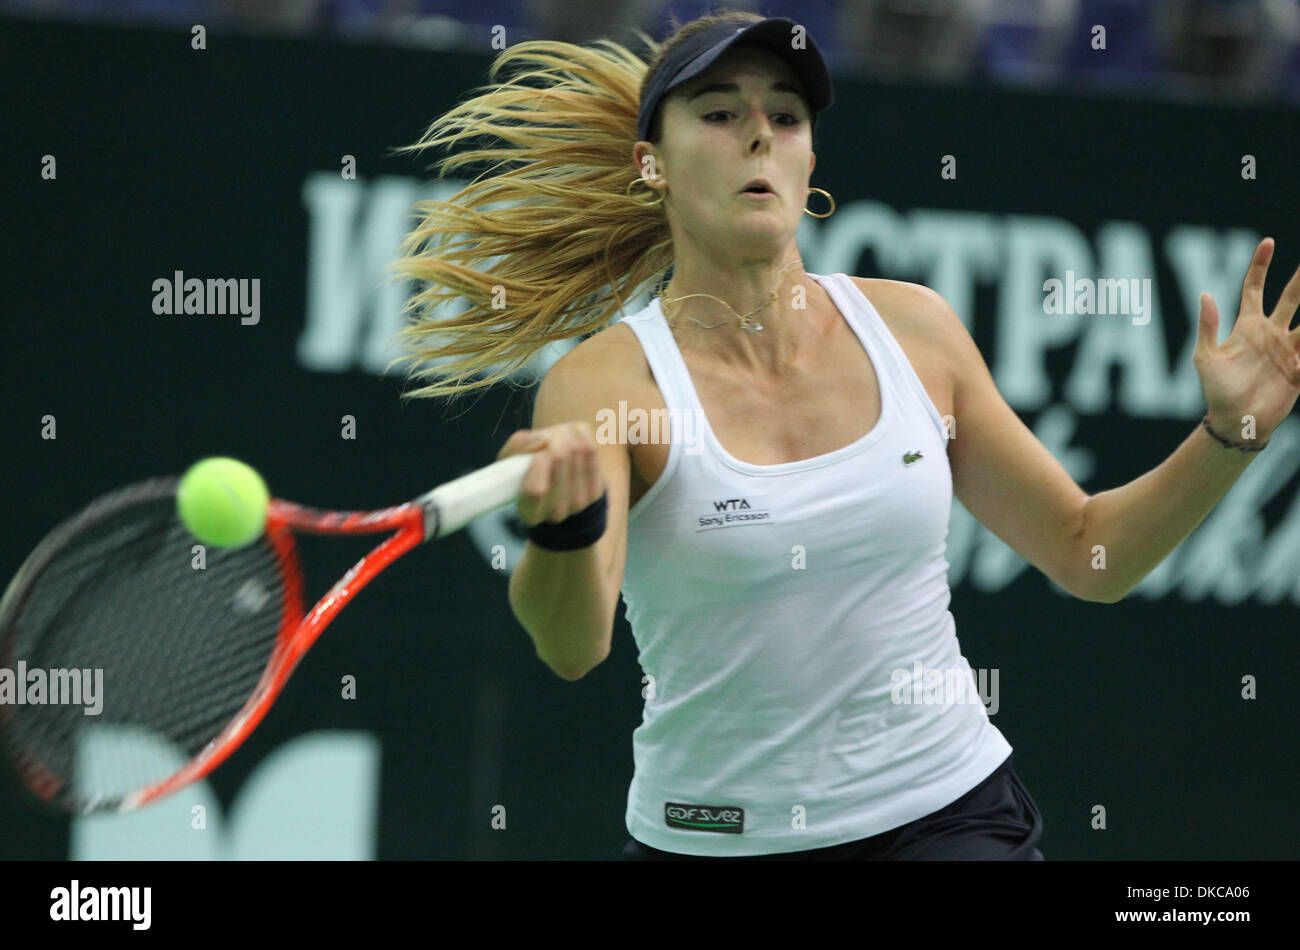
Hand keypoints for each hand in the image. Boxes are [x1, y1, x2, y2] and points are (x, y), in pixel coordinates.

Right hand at [497, 423, 604, 526]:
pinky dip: (580, 435)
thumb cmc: (526, 468)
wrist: (557, 480)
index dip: (537, 463)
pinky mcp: (596, 491)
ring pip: (577, 450)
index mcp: (529, 513)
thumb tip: (542, 439)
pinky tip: (571, 435)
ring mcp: (579, 504)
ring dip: (566, 434)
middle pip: (560, 458)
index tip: (536, 452)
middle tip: (547, 435)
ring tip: (557, 435)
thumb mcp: (509, 460)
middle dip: (552, 438)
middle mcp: (555, 514)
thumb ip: (517, 446)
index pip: (535, 489)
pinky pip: (591, 449)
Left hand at [1195, 237, 1299, 441]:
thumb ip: (1207, 327)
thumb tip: (1205, 294)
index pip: (1254, 288)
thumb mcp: (1205, 358)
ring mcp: (1289, 350)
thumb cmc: (1216, 391)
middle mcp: (1272, 333)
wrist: (1235, 421)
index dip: (1260, 266)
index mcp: (1248, 326)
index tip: (1267, 242)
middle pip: (1292, 297)